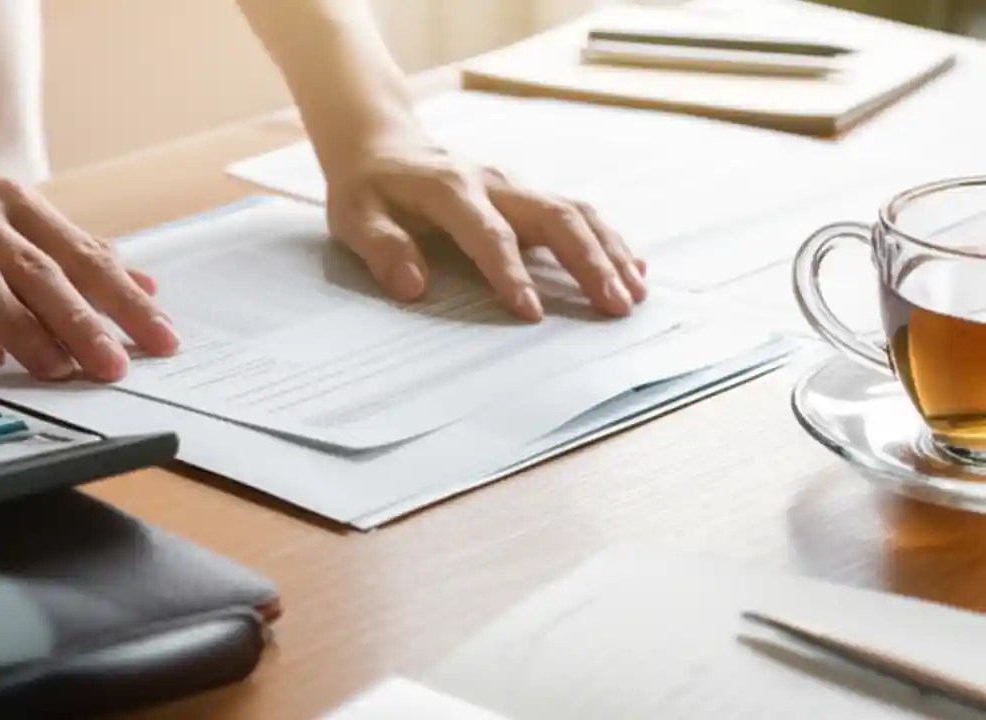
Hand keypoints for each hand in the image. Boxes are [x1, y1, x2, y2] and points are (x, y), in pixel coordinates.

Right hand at [0, 149, 178, 381]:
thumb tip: (144, 286)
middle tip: (115, 364)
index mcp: (20, 207)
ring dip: (26, 330)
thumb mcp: (18, 224)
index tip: (161, 338)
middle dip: (84, 321)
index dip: (126, 299)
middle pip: (41, 272)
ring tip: (59, 369)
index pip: (85, 256)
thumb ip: (78, 255)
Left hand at [324, 138, 647, 320]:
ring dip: (608, 252)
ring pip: (574, 213)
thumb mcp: (355, 218)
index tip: (532, 313)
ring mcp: (515, 187)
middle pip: (553, 216)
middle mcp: (492, 183)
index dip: (510, 273)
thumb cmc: (368, 189)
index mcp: (449, 189)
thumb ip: (383, 248)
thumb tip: (413, 286)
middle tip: (614, 306)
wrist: (383, 143)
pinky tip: (633, 269)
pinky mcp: (526, 196)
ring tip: (633, 295)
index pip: (488, 233)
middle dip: (587, 262)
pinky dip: (607, 241)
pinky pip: (575, 214)